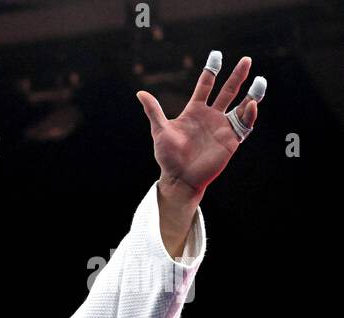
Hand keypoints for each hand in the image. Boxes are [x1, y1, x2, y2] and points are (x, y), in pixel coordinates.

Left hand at [136, 52, 264, 199]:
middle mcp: (211, 116)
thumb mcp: (160, 130)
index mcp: (195, 111)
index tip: (216, 55)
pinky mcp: (231, 140)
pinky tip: (251, 105)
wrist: (179, 178)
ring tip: (261, 81)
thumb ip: (154, 111)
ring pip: (242, 105)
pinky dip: (249, 114)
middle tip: (246, 60)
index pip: (205, 85)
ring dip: (252, 94)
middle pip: (227, 91)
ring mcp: (222, 127)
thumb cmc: (168, 156)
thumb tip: (140, 93)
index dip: (211, 70)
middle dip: (237, 76)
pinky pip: (244, 124)